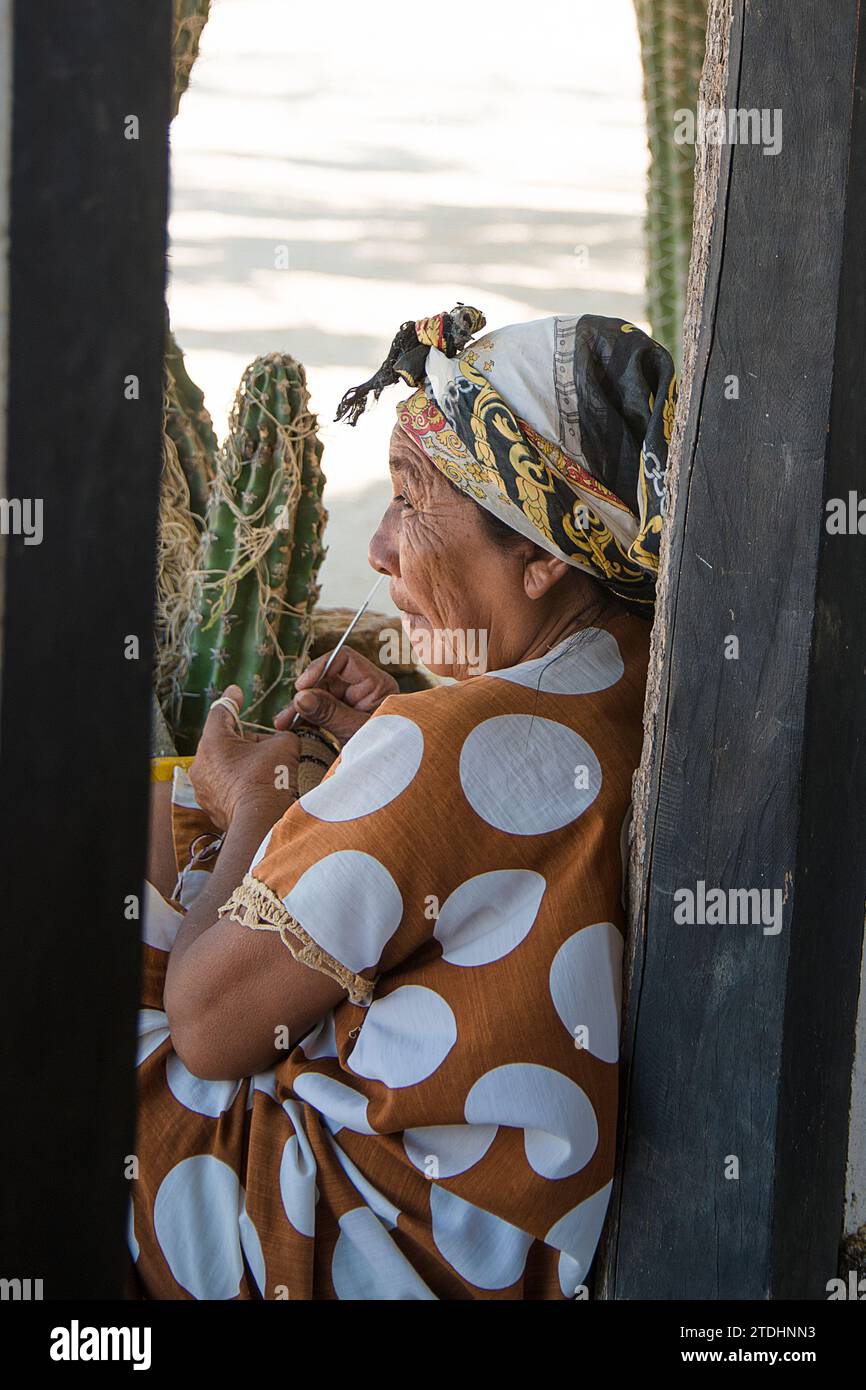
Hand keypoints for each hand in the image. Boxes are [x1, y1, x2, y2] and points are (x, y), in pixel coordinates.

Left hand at [189, 685, 299, 831]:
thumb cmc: (269, 781)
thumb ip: (282, 735)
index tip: (237, 692)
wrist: (261, 823)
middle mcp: (202, 763)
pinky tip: (256, 787)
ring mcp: (203, 787)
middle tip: (264, 743)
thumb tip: (282, 740)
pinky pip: (222, 785)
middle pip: (222, 740)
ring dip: (240, 762)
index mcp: (214, 742)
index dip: (232, 700)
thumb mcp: (284, 746)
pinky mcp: (209, 806)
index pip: (220, 711)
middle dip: (243, 739)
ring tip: (263, 769)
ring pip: (222, 764)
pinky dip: (237, 782)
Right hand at [274, 645, 398, 741]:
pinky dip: (305, 718)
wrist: (390, 777)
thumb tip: (300, 697)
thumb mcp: (355, 731)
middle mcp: (363, 689)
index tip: (302, 686)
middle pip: (326, 679)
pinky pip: (320, 711)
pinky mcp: (342, 718)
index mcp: (376, 684)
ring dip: (299, 708)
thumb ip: (329, 713)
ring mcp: (351, 703)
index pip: (345, 659)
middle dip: (304, 694)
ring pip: (318, 695)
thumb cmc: (384, 751)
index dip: (320, 668)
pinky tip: (289, 727)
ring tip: (282, 723)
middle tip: (287, 714)